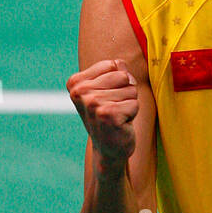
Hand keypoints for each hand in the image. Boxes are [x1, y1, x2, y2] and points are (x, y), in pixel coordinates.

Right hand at [67, 58, 138, 173]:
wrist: (108, 149)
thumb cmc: (109, 116)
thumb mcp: (108, 90)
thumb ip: (115, 71)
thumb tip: (121, 63)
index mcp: (76, 82)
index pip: (113, 64)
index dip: (118, 81)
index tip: (108, 98)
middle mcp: (80, 92)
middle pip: (123, 76)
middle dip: (126, 92)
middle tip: (115, 109)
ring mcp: (92, 103)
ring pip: (131, 89)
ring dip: (129, 104)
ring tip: (117, 116)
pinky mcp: (107, 115)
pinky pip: (135, 103)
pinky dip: (133, 114)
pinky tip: (121, 124)